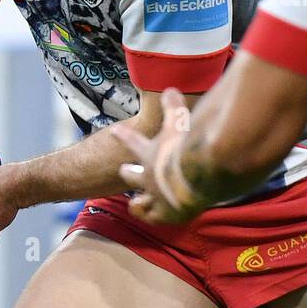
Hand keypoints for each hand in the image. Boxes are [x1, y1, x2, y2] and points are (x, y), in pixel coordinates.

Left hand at [112, 88, 210, 225]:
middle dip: (128, 172)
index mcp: (149, 154)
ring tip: (135, 203)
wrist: (191, 177)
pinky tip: (154, 217)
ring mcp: (154, 197)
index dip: (124, 135)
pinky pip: (154, 218)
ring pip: (139, 202)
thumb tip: (169, 88)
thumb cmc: (185, 147)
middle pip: (131, 175)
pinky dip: (152, 216)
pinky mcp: (166, 214)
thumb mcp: (178, 122)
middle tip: (123, 170)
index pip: (132, 141)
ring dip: (138, 201)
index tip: (115, 131)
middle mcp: (147, 177)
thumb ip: (174, 106)